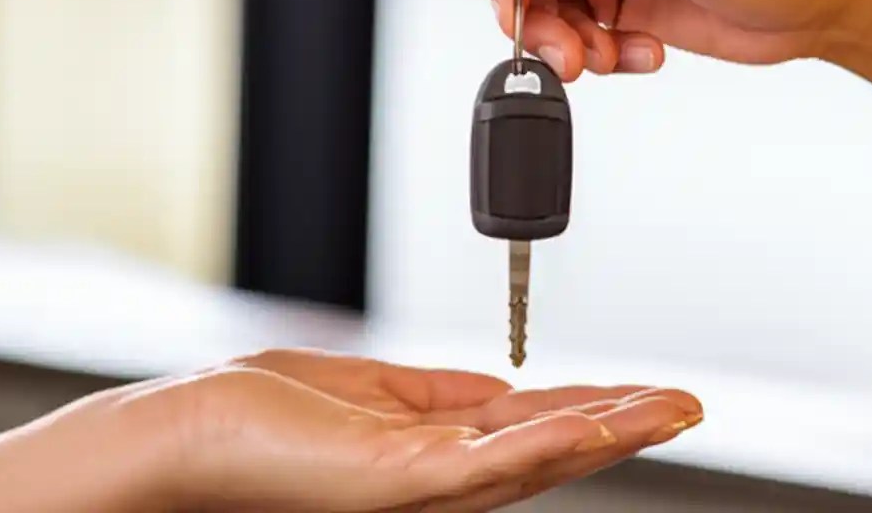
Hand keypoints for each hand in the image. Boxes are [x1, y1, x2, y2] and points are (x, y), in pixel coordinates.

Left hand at [0, 349, 701, 511]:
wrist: (184, 434)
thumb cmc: (253, 412)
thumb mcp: (368, 387)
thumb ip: (435, 390)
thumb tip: (500, 384)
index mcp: (428, 447)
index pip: (529, 429)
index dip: (593, 409)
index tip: (645, 390)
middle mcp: (437, 478)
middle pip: (548, 451)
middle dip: (622, 426)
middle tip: (688, 403)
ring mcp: (423, 487)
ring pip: (537, 460)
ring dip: (609, 431)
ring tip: (670, 408)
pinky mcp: (402, 483)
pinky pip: (494, 459)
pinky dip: (555, 436)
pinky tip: (601, 415)